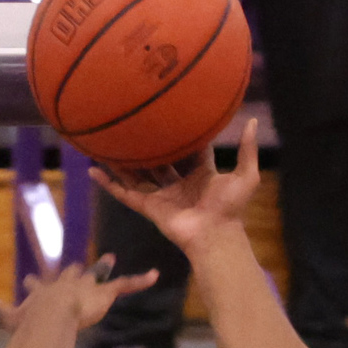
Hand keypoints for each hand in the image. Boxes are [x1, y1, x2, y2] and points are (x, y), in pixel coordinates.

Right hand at [0, 256, 160, 335]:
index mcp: (46, 291)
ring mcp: (86, 286)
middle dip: (75, 271)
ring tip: (110, 256)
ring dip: (103, 267)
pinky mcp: (104, 292)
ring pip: (97, 275)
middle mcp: (67, 283)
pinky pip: (125, 285)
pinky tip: (155, 275)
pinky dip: (140, 280)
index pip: (41, 285)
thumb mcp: (10, 319)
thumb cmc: (32, 320)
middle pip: (72, 274)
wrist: (51, 314)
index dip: (37, 285)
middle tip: (77, 264)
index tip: (31, 280)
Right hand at [91, 118, 260, 256]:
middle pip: (160, 160)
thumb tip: (254, 122)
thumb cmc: (231, 207)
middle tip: (137, 122)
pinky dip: (108, 183)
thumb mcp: (247, 174)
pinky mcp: (147, 206)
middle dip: (149, 145)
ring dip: (123, 160)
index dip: (184, 134)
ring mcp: (161, 195)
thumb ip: (248, 149)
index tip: (172, 113)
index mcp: (201, 174)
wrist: (215, 234)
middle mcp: (178, 183)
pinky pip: (124, 193)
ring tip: (109, 141)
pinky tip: (93, 170)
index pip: (191, 151)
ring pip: (138, 174)